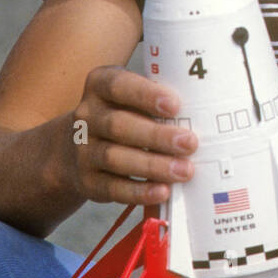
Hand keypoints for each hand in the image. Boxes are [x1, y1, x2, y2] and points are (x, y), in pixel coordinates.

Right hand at [68, 66, 197, 206]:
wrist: (75, 149)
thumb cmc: (121, 115)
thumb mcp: (130, 98)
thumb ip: (156, 99)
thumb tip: (202, 110)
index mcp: (100, 86)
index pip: (119, 86)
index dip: (146, 95)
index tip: (175, 105)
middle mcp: (86, 116)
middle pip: (119, 125)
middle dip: (157, 136)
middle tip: (190, 143)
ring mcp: (83, 150)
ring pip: (115, 157)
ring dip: (153, 166)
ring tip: (184, 170)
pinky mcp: (87, 180)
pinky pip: (112, 188)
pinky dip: (139, 191)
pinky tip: (162, 191)